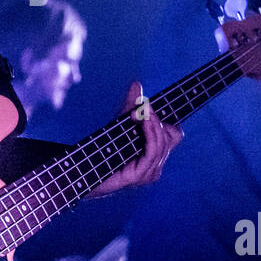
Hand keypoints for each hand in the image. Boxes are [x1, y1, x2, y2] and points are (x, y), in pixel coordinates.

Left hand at [91, 80, 183, 196]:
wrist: (85, 170)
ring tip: (139, 113)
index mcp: (155, 154)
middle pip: (172, 136)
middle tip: (141, 108)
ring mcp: (149, 172)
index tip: (147, 107)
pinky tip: (142, 122)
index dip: (164, 119)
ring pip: (163, 142)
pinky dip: (150, 133)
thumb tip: (136, 84)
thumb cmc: (104, 149)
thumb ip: (131, 106)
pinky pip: (153, 150)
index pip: (174, 135)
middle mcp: (156, 165)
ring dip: (152, 123)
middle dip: (157, 118)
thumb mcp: (121, 123)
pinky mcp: (140, 175)